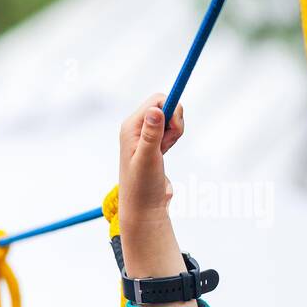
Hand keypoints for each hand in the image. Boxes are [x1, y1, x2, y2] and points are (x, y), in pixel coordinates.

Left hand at [117, 93, 183, 224]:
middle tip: (168, 144)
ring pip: (170, 118)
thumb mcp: (148, 159)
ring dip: (175, 132)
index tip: (175, 128)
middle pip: (166, 105)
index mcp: (130, 127)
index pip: (157, 100)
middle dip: (176, 121)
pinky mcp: (153, 141)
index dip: (172, 109)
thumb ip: (151, 134)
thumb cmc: (142, 186)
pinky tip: (164, 153)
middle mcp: (135, 127)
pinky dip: (174, 138)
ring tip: (164, 151)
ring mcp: (144, 134)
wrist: (144, 206)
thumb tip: (155, 110)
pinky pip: (170, 129)